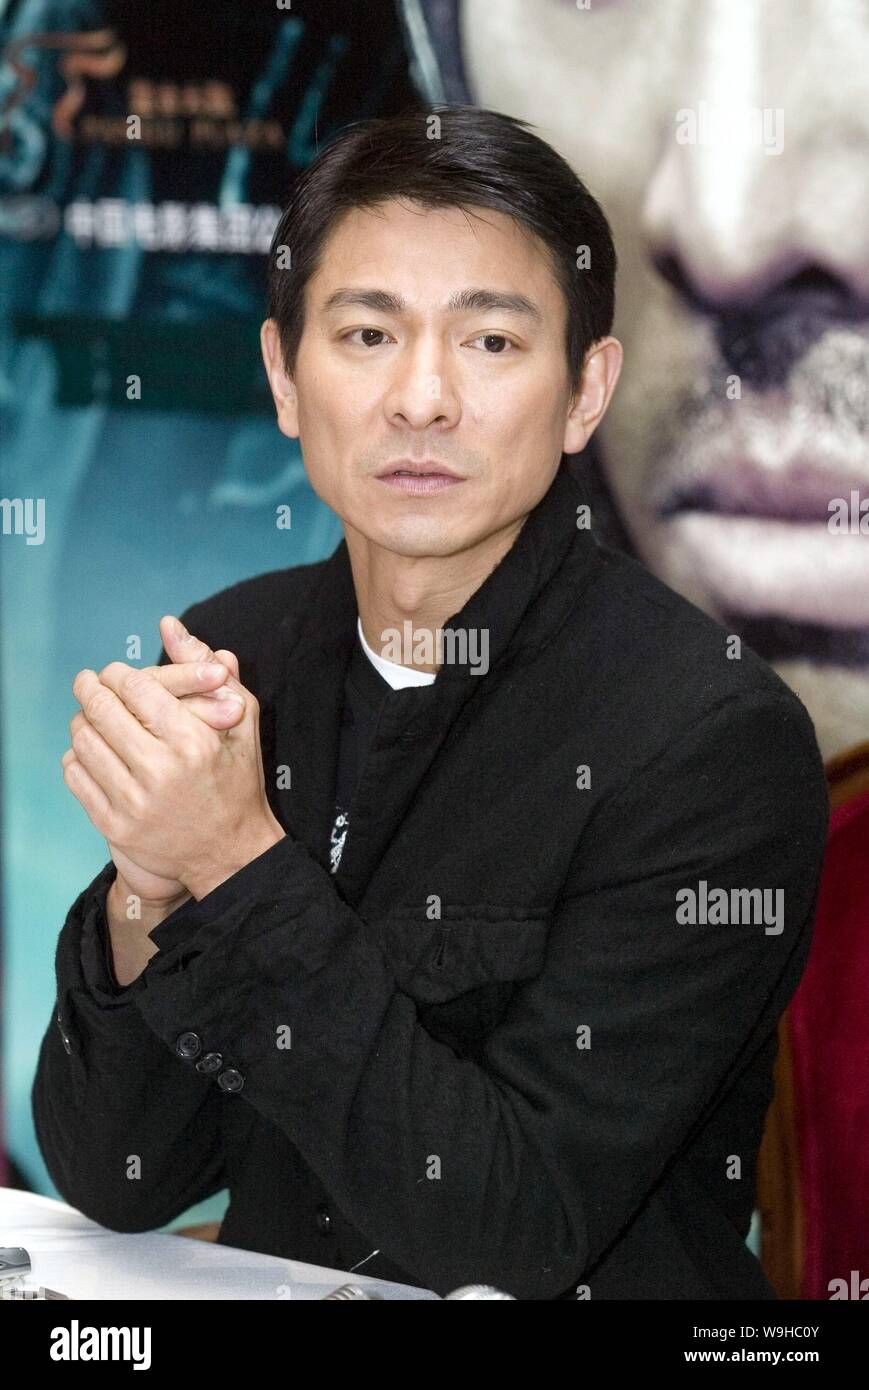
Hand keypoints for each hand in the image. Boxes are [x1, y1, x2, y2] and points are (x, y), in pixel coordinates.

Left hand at [63, 616, 284, 899]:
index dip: (118, 673)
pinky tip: (95, 753)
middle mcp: (161, 771)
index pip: (135, 686)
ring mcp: (134, 803)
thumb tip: (169, 625)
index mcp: (194, 741)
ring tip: (93, 718)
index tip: (116, 674)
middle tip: (90, 683)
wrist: (232, 852)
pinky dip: (78, 758)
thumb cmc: (238, 779)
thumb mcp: (239, 719)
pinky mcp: (116, 827)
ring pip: (82, 742)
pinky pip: (76, 777)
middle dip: (91, 689)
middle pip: (100, 710)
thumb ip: (205, 669)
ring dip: (83, 722)